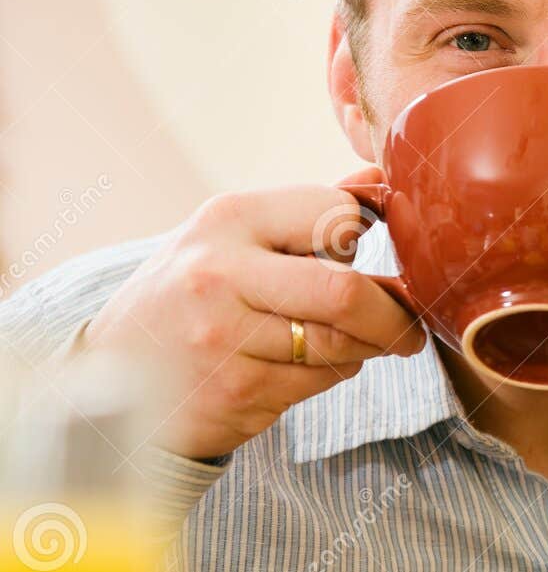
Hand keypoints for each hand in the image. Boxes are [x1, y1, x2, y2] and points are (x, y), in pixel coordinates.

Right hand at [83, 168, 426, 458]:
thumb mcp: (232, 237)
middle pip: (345, 293)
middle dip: (393, 316)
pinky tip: (301, 367)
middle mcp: (220, 274)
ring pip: (339, 346)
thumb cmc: (193, 295)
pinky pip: (316, 383)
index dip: (359, 238)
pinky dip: (327, 377)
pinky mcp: (235, 392)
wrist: (113, 372)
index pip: (334, 215)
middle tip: (410, 329)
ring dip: (364, 349)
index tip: (363, 253)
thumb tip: (380, 178)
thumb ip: (306, 213)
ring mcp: (224, 338)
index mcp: (227, 220)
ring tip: (358, 345)